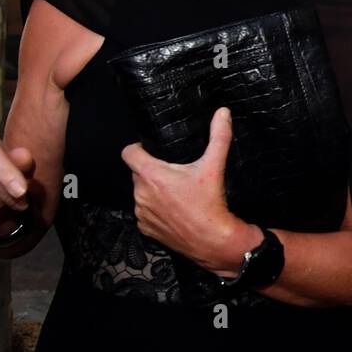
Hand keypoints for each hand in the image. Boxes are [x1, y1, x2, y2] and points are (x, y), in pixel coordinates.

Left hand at [121, 107, 258, 277]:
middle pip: (138, 173)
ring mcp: (141, 212)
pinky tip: (173, 210)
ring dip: (152, 190)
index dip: (138, 148)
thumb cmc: (210, 204)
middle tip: (174, 172)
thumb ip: (218, 137)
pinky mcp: (145, 228)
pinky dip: (155, 209)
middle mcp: (140, 193)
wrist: (212, 240)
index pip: (128, 153)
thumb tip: (222, 112)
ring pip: (141, 192)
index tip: (152, 150)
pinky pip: (144, 212)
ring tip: (174, 192)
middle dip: (151, 170)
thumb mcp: (214, 166)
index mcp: (151, 175)